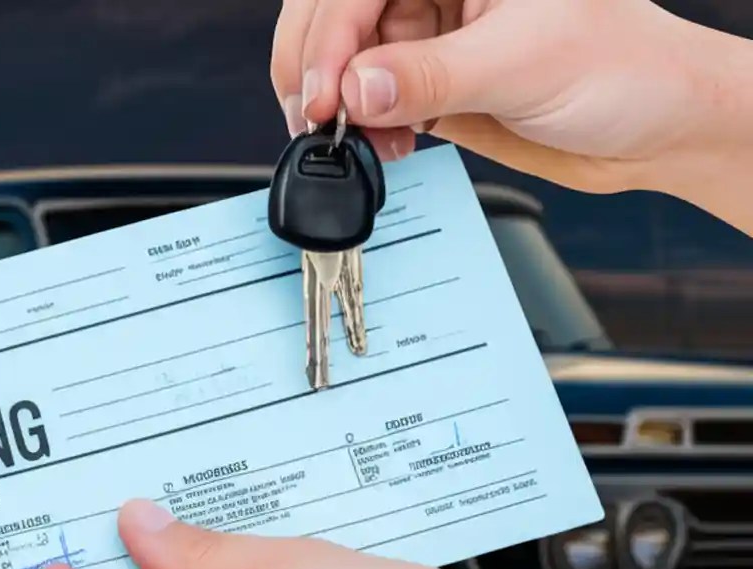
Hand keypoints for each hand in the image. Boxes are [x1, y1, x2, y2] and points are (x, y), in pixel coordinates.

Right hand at [269, 0, 752, 204]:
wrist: (659, 128)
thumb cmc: (626, 67)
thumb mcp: (523, 64)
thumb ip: (432, 75)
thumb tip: (356, 86)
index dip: (330, 39)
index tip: (325, 96)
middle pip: (335, 15)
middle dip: (315, 68)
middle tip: (315, 120)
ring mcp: (429, 35)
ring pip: (345, 61)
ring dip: (337, 106)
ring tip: (355, 141)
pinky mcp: (428, 82)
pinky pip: (369, 101)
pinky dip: (362, 129)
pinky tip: (382, 147)